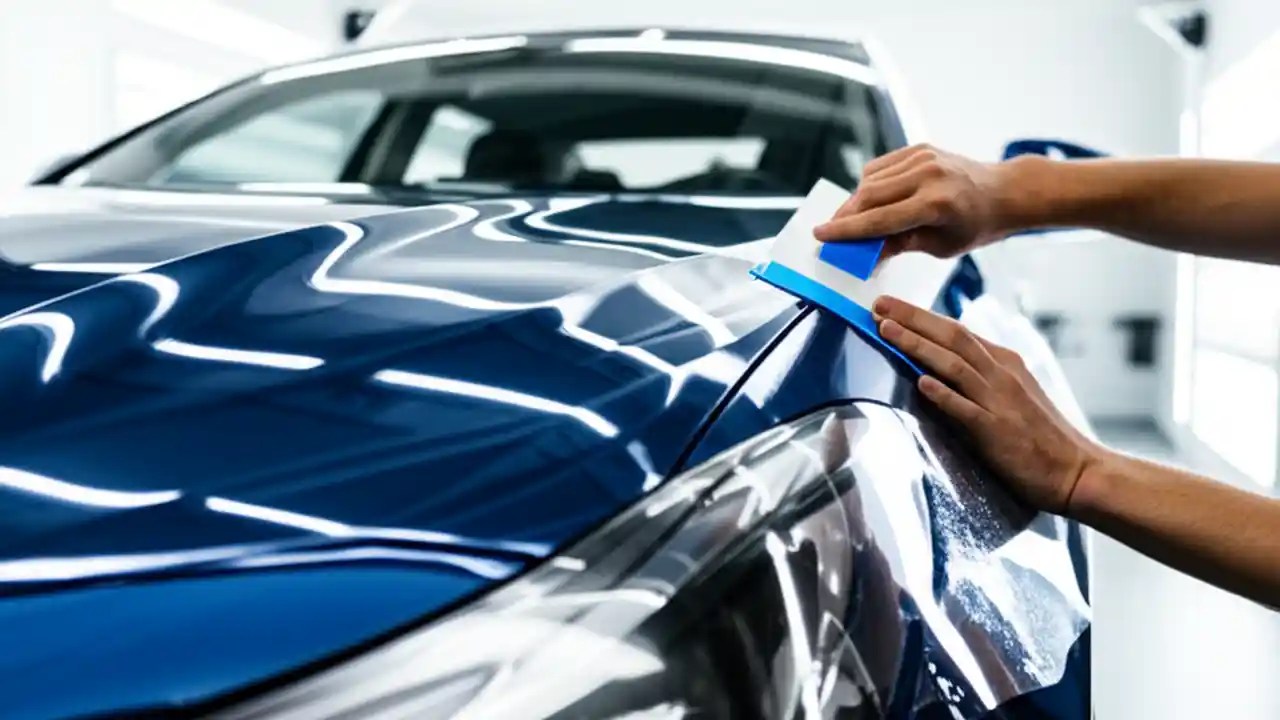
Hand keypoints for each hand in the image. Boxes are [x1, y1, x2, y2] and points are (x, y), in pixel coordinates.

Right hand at [814, 145, 1028, 260]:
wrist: (1003, 192)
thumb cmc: (974, 226)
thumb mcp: (939, 246)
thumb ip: (898, 245)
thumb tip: (862, 253)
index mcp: (935, 205)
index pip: (879, 220)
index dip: (846, 231)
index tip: (821, 237)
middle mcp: (927, 175)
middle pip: (868, 196)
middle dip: (845, 216)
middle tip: (830, 233)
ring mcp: (923, 157)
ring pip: (870, 180)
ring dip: (856, 202)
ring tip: (851, 220)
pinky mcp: (919, 148)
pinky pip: (881, 167)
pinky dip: (870, 184)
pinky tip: (871, 200)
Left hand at [872, 295, 1102, 513]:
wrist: (1077, 471)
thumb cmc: (1040, 436)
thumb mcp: (1011, 394)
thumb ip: (979, 378)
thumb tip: (938, 366)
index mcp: (1004, 363)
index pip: (956, 331)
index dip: (920, 317)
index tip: (889, 305)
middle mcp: (1001, 374)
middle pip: (951, 338)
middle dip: (912, 319)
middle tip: (878, 303)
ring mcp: (999, 401)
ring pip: (954, 365)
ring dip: (918, 345)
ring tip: (886, 330)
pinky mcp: (997, 431)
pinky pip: (966, 409)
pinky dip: (944, 395)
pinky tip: (922, 383)